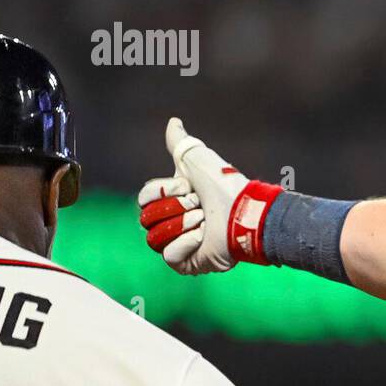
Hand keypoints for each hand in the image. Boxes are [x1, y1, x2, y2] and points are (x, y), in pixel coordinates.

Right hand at [137, 118, 281, 273]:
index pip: (143, 198)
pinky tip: (204, 238)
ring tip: (204, 221)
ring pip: (154, 238)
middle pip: (146, 218)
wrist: (242, 211)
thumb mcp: (197, 158)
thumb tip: (173, 122)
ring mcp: (179, 244)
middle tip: (199, 206)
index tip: (188, 187)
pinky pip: (169, 256)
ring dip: (181, 225)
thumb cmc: (223, 184)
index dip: (162, 191)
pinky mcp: (187, 264)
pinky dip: (187, 244)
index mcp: (172, 200)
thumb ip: (180, 142)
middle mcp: (172, 222)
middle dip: (174, 209)